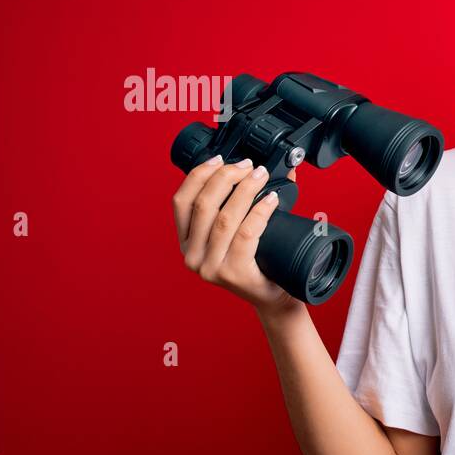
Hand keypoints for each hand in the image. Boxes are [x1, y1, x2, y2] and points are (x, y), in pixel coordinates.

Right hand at [172, 155, 303, 318]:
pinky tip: (271, 199)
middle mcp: (192, 256)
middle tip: (249, 166)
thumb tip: (265, 165)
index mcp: (186, 242)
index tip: (220, 159)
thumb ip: (238, 203)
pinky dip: (260, 211)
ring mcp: (210, 267)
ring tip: (262, 176)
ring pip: (225, 217)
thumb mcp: (238, 232)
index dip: (199, 175)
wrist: (273, 295)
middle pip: (203, 205)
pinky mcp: (233, 273)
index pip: (181, 202)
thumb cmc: (257, 261)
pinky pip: (246, 233)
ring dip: (245, 190)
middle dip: (226, 177)